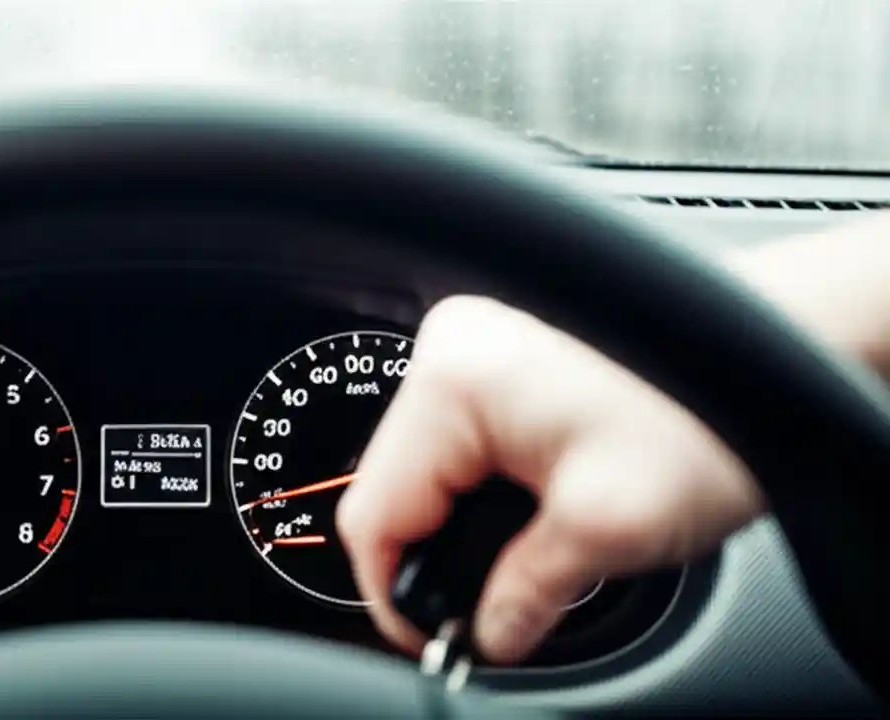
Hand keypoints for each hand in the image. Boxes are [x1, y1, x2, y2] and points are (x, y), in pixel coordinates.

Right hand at [337, 296, 765, 662]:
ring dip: (466, 524)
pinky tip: (531, 512)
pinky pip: (464, 443)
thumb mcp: (607, 526)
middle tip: (493, 610)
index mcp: (453, 380)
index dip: (395, 591)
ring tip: (528, 557)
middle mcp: (452, 351)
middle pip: (397, 488)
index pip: (376, 511)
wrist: (774, 351)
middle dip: (438, 557)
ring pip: (430, 469)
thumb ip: (524, 592)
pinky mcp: (505, 359)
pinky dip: (488, 490)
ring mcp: (477, 349)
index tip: (431, 636)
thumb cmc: (706, 410)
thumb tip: (486, 634)